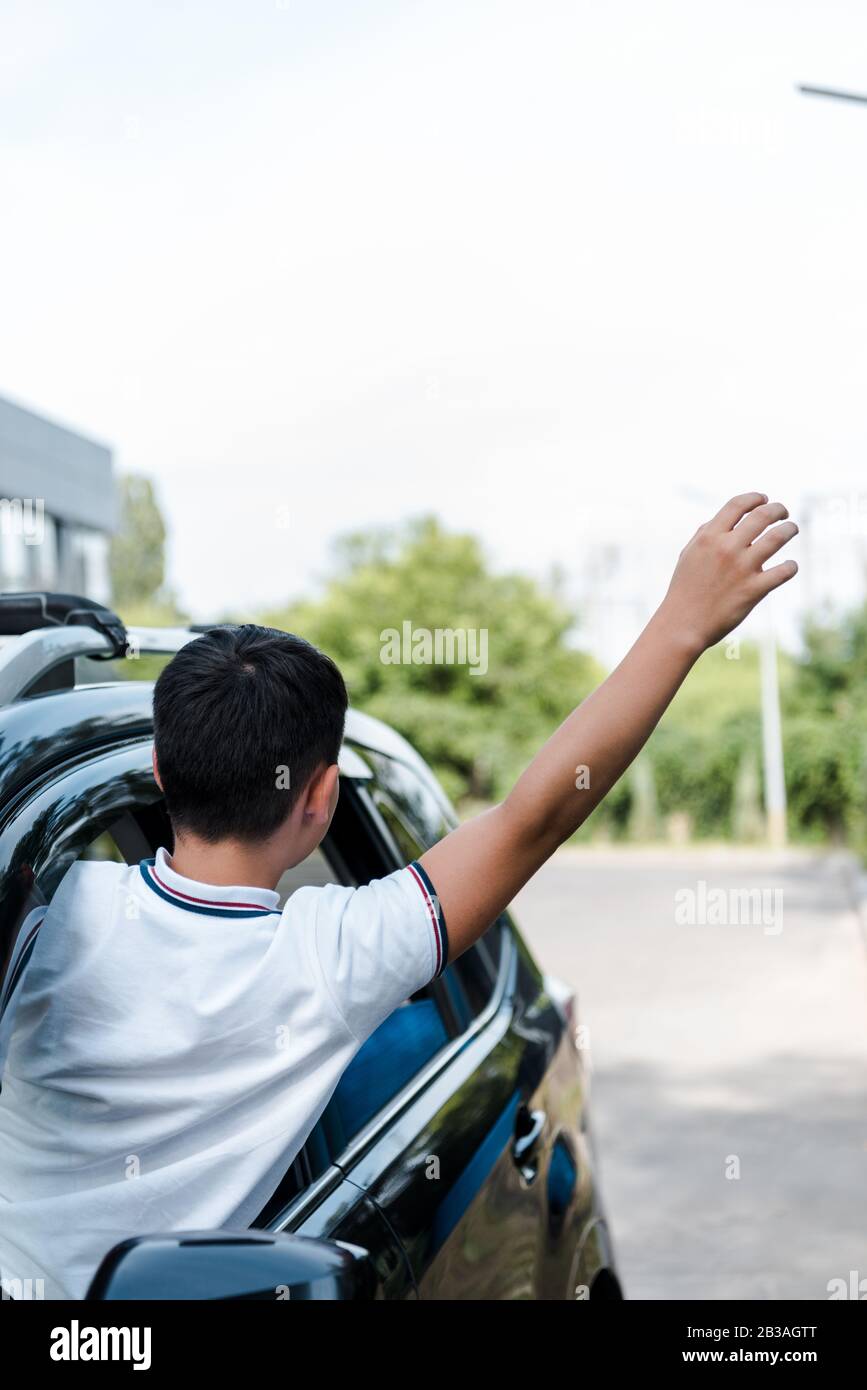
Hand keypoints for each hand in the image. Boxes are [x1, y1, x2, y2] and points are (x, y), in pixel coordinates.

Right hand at [659, 492, 798, 653]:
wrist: (683, 624)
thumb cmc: (684, 589)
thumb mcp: (688, 555)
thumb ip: (705, 534)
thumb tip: (724, 520)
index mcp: (709, 537)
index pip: (737, 505)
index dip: (755, 498)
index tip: (764, 500)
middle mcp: (727, 548)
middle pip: (762, 515)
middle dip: (778, 509)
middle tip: (784, 513)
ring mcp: (742, 568)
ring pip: (778, 537)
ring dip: (790, 529)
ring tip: (792, 529)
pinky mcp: (754, 590)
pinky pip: (783, 571)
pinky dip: (791, 566)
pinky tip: (789, 566)